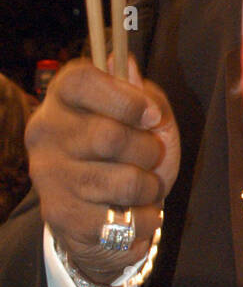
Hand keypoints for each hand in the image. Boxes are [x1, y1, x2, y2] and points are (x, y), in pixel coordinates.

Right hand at [25, 54, 180, 286]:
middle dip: (149, 150)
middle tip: (152, 157)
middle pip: (110, 136)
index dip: (124, 98)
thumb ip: (147, 95)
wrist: (104, 214)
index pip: (81, 81)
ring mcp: (49, 175)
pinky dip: (145, 219)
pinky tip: (137, 213)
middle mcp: (46, 131)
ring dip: (150, 187)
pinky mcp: (60, 215)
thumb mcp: (147, 118)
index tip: (151, 116)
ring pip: (123, 181)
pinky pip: (122, 220)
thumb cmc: (130, 155)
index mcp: (63, 97)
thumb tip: (129, 66)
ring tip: (145, 188)